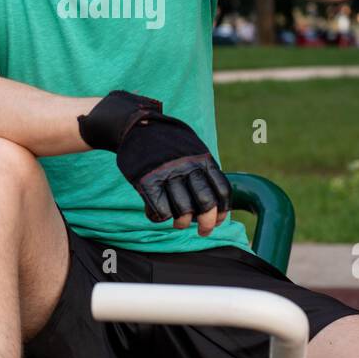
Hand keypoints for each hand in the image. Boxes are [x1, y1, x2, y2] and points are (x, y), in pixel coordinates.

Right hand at [77, 89, 231, 233]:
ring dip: (182, 223)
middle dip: (207, 223)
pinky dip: (161, 217)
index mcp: (202, 158)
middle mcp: (187, 166)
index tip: (218, 220)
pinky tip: (158, 213)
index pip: (222, 190)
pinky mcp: (147, 181)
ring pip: (183, 211)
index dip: (222, 210)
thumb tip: (215, 199)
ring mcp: (167, 174)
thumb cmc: (166, 141)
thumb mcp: (192, 147)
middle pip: (205, 203)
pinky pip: (160, 210)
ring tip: (178, 223)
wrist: (135, 125)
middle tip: (203, 231)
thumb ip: (203, 168)